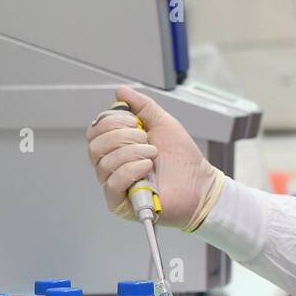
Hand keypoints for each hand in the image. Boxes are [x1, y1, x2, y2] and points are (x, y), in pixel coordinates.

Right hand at [85, 85, 222, 229]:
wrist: (200, 181)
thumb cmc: (182, 157)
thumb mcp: (162, 123)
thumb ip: (142, 106)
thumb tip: (120, 91)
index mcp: (116, 147)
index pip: (95, 131)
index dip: (113, 122)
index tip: (136, 122)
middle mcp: (111, 166)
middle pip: (95, 146)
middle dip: (123, 137)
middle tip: (146, 140)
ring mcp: (114, 185)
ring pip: (104, 163)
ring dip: (133, 153)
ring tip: (153, 155)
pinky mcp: (120, 203)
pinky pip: (112, 183)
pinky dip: (131, 170)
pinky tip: (148, 168)